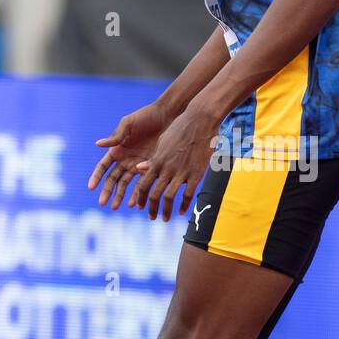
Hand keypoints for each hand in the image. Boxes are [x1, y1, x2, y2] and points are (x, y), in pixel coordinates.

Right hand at [89, 100, 169, 208]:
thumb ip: (115, 137)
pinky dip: (137, 194)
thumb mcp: (128, 124)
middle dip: (107, 191)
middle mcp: (125, 160)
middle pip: (112, 179)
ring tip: (116, 206)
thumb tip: (97, 144)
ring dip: (120, 196)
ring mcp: (137, 165)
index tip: (91, 187)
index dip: (96, 177)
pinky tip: (135, 203)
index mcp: (116, 150)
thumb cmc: (145, 117)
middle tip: (103, 203)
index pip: (102, 167)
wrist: (167, 117)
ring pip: (125, 184)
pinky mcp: (150, 168)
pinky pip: (142, 184)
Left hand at [128, 105, 219, 220]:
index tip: (140, 207)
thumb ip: (152, 158)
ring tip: (165, 218)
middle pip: (153, 194)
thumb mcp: (162, 142)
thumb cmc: (180, 128)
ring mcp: (180, 172)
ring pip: (168, 197)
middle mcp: (166, 168)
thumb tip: (139, 169)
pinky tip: (182, 211)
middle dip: (151, 209)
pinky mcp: (195, 173)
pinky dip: (183, 205)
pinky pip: (187, 194)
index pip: (143, 184)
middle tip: (152, 217)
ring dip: (165, 211)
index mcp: (156, 161)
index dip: (140, 198)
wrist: (199, 120)